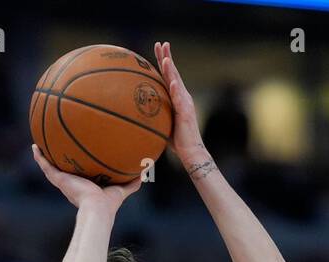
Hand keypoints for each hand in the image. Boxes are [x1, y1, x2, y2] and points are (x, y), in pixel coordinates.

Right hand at [31, 143, 141, 212]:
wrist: (97, 209)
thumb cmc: (109, 204)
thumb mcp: (122, 189)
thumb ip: (133, 182)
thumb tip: (146, 171)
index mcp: (85, 187)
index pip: (80, 175)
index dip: (78, 167)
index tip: (77, 158)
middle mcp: (72, 184)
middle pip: (64, 170)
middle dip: (61, 160)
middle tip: (57, 148)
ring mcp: (63, 182)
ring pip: (51, 167)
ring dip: (45, 156)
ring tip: (39, 144)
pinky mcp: (58, 180)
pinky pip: (46, 166)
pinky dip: (39, 157)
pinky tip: (34, 146)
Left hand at [153, 41, 207, 168]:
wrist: (191, 151)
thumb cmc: (177, 140)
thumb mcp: (162, 122)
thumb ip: (154, 113)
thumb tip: (138, 112)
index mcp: (177, 97)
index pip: (168, 75)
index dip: (164, 61)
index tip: (158, 48)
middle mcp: (182, 96)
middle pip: (173, 73)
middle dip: (167, 57)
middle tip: (161, 43)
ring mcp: (185, 103)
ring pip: (177, 83)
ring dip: (171, 70)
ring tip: (165, 58)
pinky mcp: (186, 113)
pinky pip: (179, 100)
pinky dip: (175, 90)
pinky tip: (172, 82)